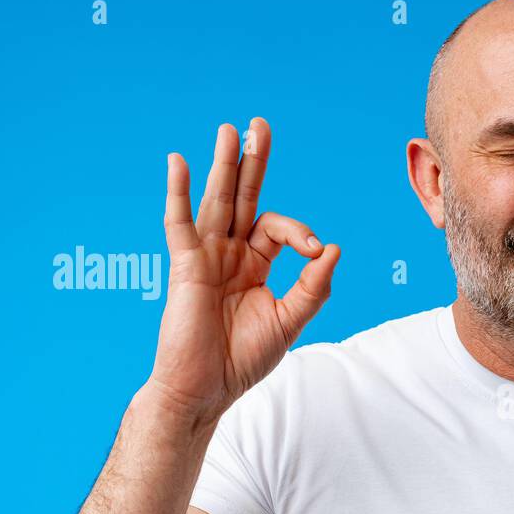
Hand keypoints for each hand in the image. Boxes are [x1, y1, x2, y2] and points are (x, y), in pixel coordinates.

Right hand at [145, 118, 340, 424]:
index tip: (316, 251)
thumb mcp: (290, 321)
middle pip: (243, 199)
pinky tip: (179, 163)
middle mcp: (229, 255)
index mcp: (254, 265)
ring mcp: (206, 257)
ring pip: (217, 203)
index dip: (301, 233)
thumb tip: (334, 248)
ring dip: (223, 166)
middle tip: (260, 126)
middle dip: (252, 163)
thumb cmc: (243, 360)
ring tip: (230, 130)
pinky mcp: (185, 267)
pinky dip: (178, 193)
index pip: (278, 229)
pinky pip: (179, 224)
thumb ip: (313, 286)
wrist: (206, 388)